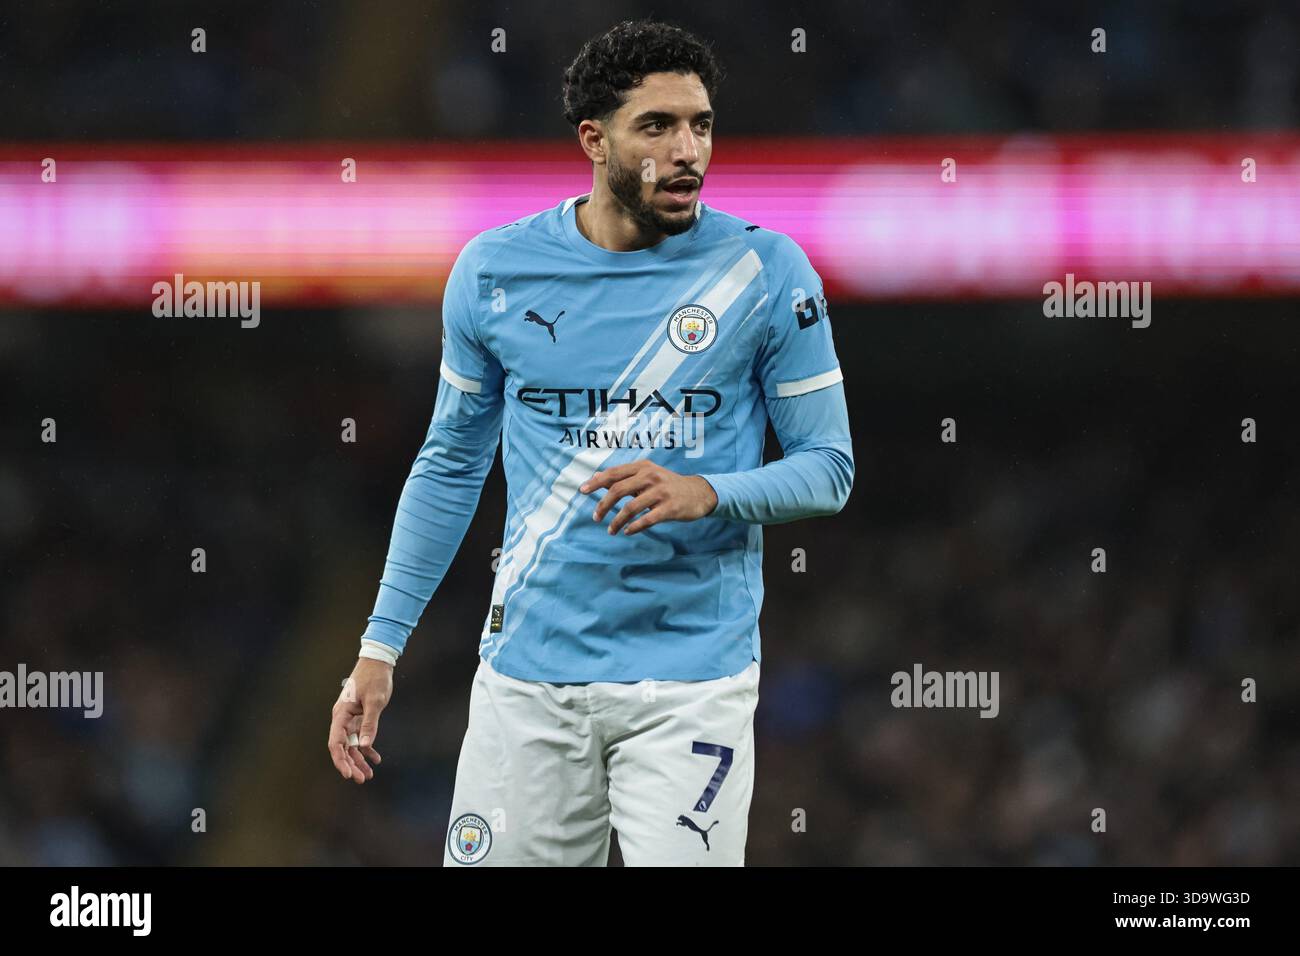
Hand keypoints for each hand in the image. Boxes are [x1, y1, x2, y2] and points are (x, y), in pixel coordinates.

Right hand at [328, 658, 391, 783]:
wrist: (378, 662)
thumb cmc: (375, 678)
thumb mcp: (375, 701)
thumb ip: (370, 723)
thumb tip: (364, 745)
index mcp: (341, 714)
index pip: (335, 743)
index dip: (341, 760)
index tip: (349, 774)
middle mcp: (342, 718)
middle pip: (342, 747)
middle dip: (351, 764)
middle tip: (362, 779)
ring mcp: (350, 718)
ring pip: (351, 745)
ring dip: (359, 760)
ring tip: (369, 775)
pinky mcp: (359, 717)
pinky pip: (360, 737)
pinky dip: (366, 748)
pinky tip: (375, 759)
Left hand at [580, 460, 718, 535]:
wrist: (699, 493)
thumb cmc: (668, 485)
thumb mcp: (648, 475)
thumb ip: (625, 477)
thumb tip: (597, 477)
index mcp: (643, 467)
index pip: (614, 473)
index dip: (596, 482)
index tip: (582, 491)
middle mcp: (651, 476)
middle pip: (618, 489)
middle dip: (603, 505)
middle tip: (595, 517)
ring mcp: (661, 492)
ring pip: (631, 507)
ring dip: (617, 521)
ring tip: (610, 530)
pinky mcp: (670, 508)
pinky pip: (647, 519)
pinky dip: (634, 527)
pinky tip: (627, 531)